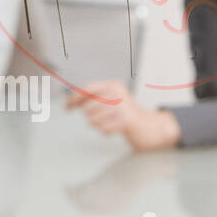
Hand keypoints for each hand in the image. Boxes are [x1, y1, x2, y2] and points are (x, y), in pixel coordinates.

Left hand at [66, 80, 180, 151]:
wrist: (150, 127)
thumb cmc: (126, 114)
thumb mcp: (111, 100)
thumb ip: (93, 98)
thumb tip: (71, 102)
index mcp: (113, 85)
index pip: (87, 89)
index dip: (74, 98)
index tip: (66, 107)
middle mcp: (118, 93)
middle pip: (88, 107)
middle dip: (90, 116)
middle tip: (101, 119)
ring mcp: (122, 107)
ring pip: (93, 119)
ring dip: (98, 124)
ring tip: (109, 123)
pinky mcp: (125, 121)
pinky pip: (103, 129)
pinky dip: (106, 131)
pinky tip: (115, 128)